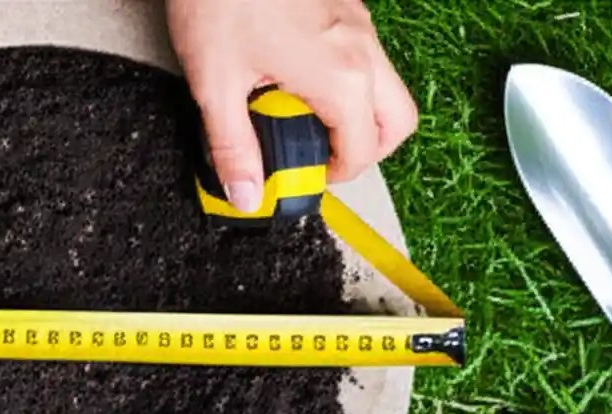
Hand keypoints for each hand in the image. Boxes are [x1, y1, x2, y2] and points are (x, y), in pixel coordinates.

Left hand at [165, 0, 417, 211]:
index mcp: (339, 75)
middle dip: (365, 151)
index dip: (334, 175)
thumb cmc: (219, 0)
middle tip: (318, 157)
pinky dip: (347, 83)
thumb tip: (246, 195)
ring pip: (387, 89)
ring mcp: (359, 25)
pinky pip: (367, 60)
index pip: (363, 150)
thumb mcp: (215, 85)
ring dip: (357, 116)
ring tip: (300, 118)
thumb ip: (233, 148)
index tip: (302, 177)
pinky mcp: (348, 9)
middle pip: (396, 122)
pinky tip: (295, 80)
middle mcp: (362, 49)